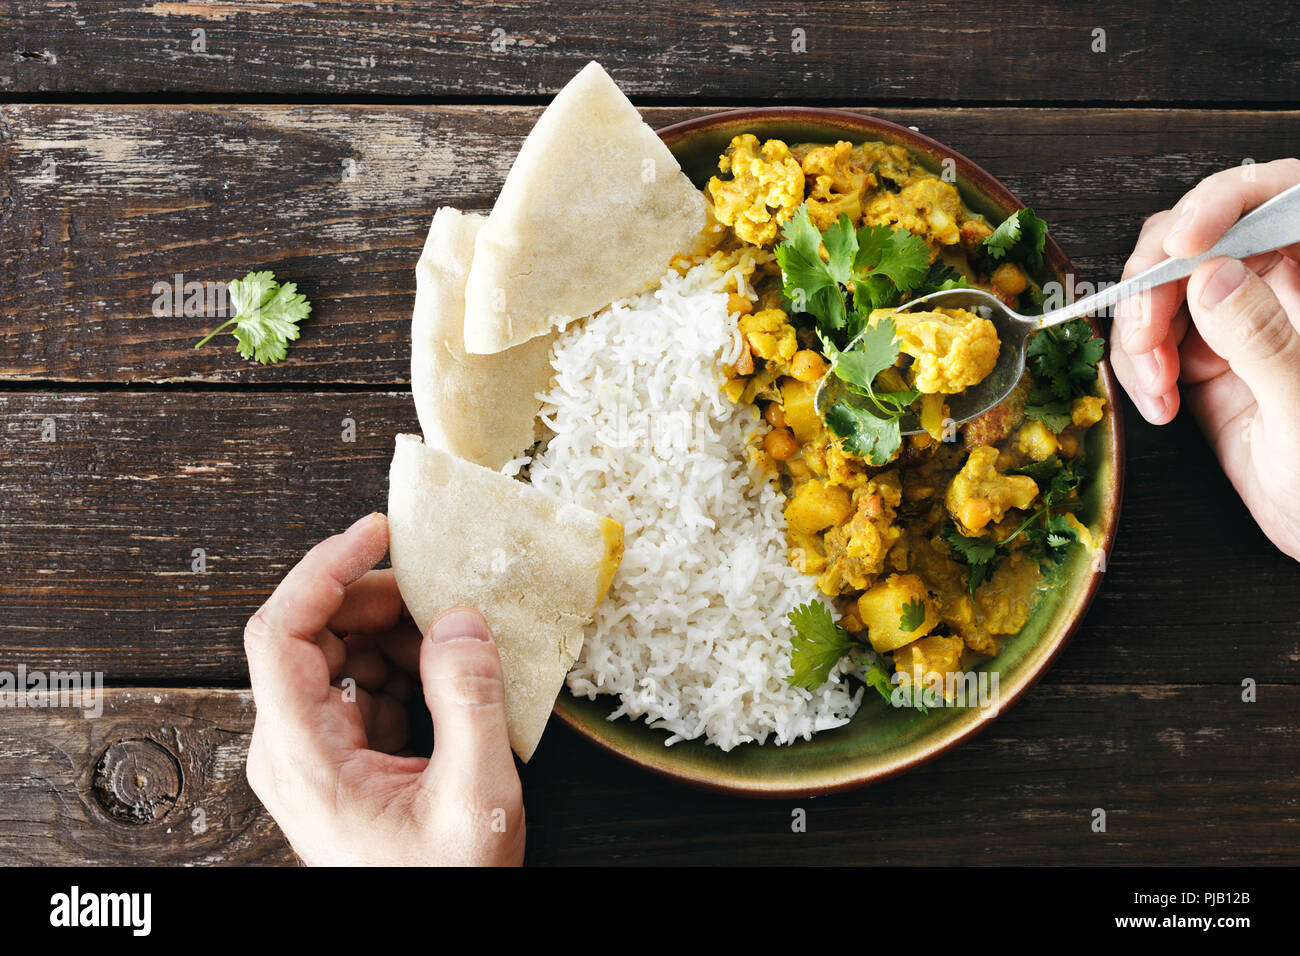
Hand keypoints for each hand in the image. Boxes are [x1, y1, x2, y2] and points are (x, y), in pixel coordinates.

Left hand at [243, 512, 524, 865]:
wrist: (433, 940)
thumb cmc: (447, 886)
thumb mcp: (476, 797)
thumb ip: (470, 702)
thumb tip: (459, 619)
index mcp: (304, 758)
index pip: (280, 633)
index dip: (323, 570)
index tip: (377, 533)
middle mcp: (290, 751)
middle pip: (308, 635)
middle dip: (374, 601)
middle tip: (438, 594)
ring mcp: (310, 756)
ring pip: (334, 657)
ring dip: (393, 636)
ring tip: (451, 648)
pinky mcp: (336, 762)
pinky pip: (355, 689)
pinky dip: (400, 670)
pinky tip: (442, 686)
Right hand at [1111, 158, 1299, 560]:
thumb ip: (1266, 339)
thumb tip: (1211, 273)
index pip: (1281, 195)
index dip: (1226, 200)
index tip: (1186, 243)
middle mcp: (1284, 285)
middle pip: (1202, 235)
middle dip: (1159, 280)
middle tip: (1146, 335)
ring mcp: (1241, 321)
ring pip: (1163, 285)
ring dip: (1139, 332)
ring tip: (1155, 389)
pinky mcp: (1206, 358)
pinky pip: (1149, 339)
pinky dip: (1136, 368)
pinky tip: (1158, 407)